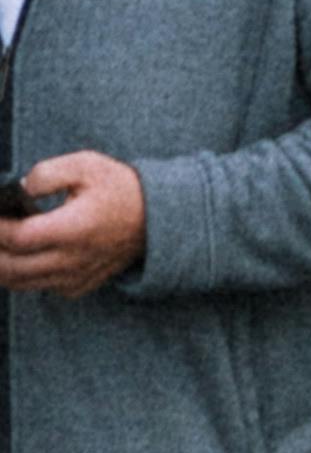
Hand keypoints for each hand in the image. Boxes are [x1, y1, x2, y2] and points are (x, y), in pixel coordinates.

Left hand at [0, 153, 146, 294]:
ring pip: (21, 283)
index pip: (20, 237)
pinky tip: (21, 257)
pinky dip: (22, 276)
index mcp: (73, 228)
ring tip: (0, 246)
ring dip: (2, 267)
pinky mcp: (77, 286)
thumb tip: (20, 188)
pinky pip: (40, 288)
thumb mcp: (86, 164)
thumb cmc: (118, 188)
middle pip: (12, 268)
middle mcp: (71, 259)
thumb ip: (48, 173)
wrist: (153, 218)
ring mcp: (73, 277)